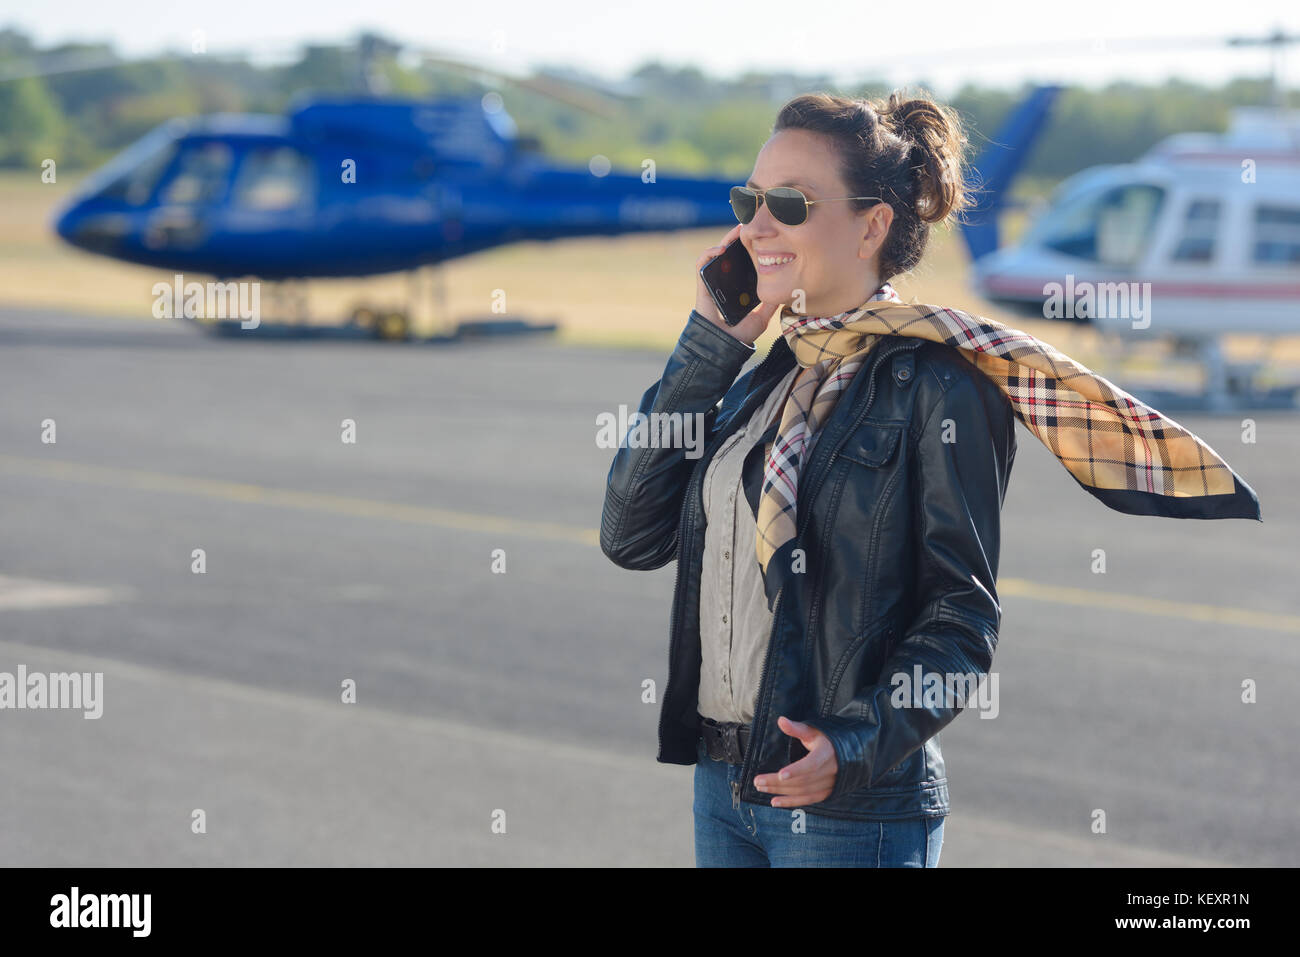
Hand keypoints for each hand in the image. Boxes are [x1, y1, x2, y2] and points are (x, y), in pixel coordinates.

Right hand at [694, 223, 780, 346]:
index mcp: (737, 288)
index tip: (762, 237)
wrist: (723, 346)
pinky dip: (709, 253)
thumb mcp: (761, 317)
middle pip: (731, 254)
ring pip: (716, 254)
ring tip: (738, 230)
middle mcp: (724, 283)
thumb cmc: (739, 336)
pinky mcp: (702, 284)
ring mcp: (712, 282)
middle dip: (739, 238)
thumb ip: (770, 305)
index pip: (742, 263)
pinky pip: (702, 264)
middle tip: (751, 225)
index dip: (750, 249)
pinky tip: (721, 248)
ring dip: (726, 240)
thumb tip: (785, 292)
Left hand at [752, 716, 837, 806]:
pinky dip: (791, 802)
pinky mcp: (827, 792)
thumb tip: (781, 720)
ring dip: (781, 792)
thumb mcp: (814, 731)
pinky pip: (808, 800)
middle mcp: (830, 771)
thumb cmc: (827, 739)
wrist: (850, 753)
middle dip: (778, 782)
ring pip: (803, 791)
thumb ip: (796, 728)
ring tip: (761, 788)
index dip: (797, 770)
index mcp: (827, 753)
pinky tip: (775, 802)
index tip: (781, 774)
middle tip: (758, 781)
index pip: (812, 764)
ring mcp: (830, 784)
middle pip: (802, 780)